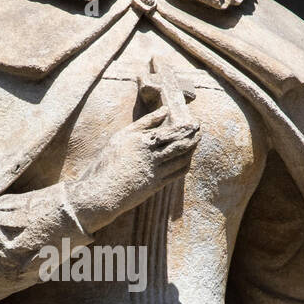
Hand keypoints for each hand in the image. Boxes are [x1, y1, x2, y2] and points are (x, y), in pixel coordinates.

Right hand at [67, 104, 199, 231]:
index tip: (193, 122)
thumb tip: (164, 111)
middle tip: (200, 128)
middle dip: (192, 135)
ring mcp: (155, 170)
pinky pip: (177, 173)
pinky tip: (187, 159)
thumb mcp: (122, 137)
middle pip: (179, 144)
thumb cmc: (107, 162)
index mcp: (141, 141)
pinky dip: (185, 164)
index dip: (184, 128)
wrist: (102, 191)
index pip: (170, 132)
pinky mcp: (156, 184)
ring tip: (197, 140)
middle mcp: (150, 154)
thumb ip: (144, 123)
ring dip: (191, 149)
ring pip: (181, 158)